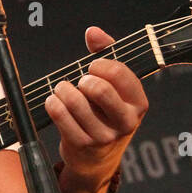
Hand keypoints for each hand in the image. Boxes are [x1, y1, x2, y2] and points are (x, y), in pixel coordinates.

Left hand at [45, 26, 147, 192]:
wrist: (97, 160)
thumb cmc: (105, 113)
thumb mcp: (114, 87)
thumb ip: (106, 54)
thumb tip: (93, 32)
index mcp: (138, 103)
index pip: (119, 73)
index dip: (99, 64)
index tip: (92, 68)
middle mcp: (125, 122)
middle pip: (98, 88)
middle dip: (82, 79)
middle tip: (80, 82)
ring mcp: (104, 136)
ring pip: (75, 101)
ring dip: (62, 89)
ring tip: (62, 90)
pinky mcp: (82, 145)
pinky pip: (60, 116)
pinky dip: (53, 103)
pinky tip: (53, 101)